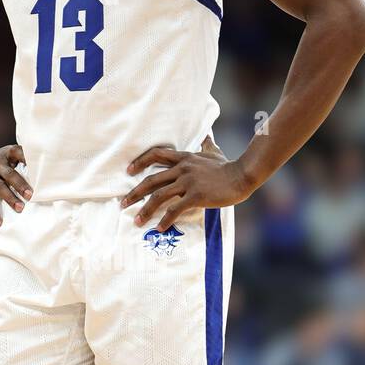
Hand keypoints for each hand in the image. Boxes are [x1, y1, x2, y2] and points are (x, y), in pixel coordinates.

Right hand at [0, 143, 31, 225]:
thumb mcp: (10, 157)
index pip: (17, 152)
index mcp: (7, 155)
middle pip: (9, 174)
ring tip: (20, 208)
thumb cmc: (0, 162)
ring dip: (9, 198)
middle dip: (20, 184)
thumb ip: (23, 165)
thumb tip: (47, 179)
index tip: (36, 165)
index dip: (26, 157)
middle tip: (30, 196)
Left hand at [120, 135, 250, 229]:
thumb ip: (206, 145)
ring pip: (159, 196)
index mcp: (184, 158)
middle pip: (151, 180)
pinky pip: (174, 209)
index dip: (140, 162)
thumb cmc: (228, 165)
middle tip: (123, 203)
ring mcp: (188, 182)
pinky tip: (159, 229)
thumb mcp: (214, 151)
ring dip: (145, 210)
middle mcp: (182, 169)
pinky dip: (164, 220)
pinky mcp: (196, 196)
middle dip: (134, 193)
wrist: (242, 175)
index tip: (129, 171)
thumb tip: (206, 136)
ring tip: (137, 221)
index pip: (156, 155)